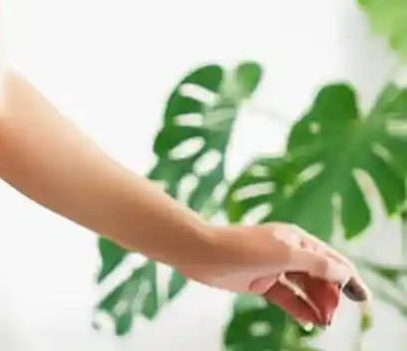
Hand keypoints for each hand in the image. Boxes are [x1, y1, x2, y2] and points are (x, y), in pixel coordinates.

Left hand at [176, 223, 369, 326]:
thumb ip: (316, 264)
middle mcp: (288, 252)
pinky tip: (308, 321)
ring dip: (316, 305)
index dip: (350, 278)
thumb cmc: (242, 248)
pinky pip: (287, 297)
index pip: (331, 260)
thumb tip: (343, 272)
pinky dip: (299, 309)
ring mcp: (274, 268)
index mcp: (297, 240)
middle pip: (320, 277)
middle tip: (331, 317)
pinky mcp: (261, 281)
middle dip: (330, 297)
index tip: (362, 299)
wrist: (202, 252)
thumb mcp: (285, 254)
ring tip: (322, 323)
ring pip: (304, 289)